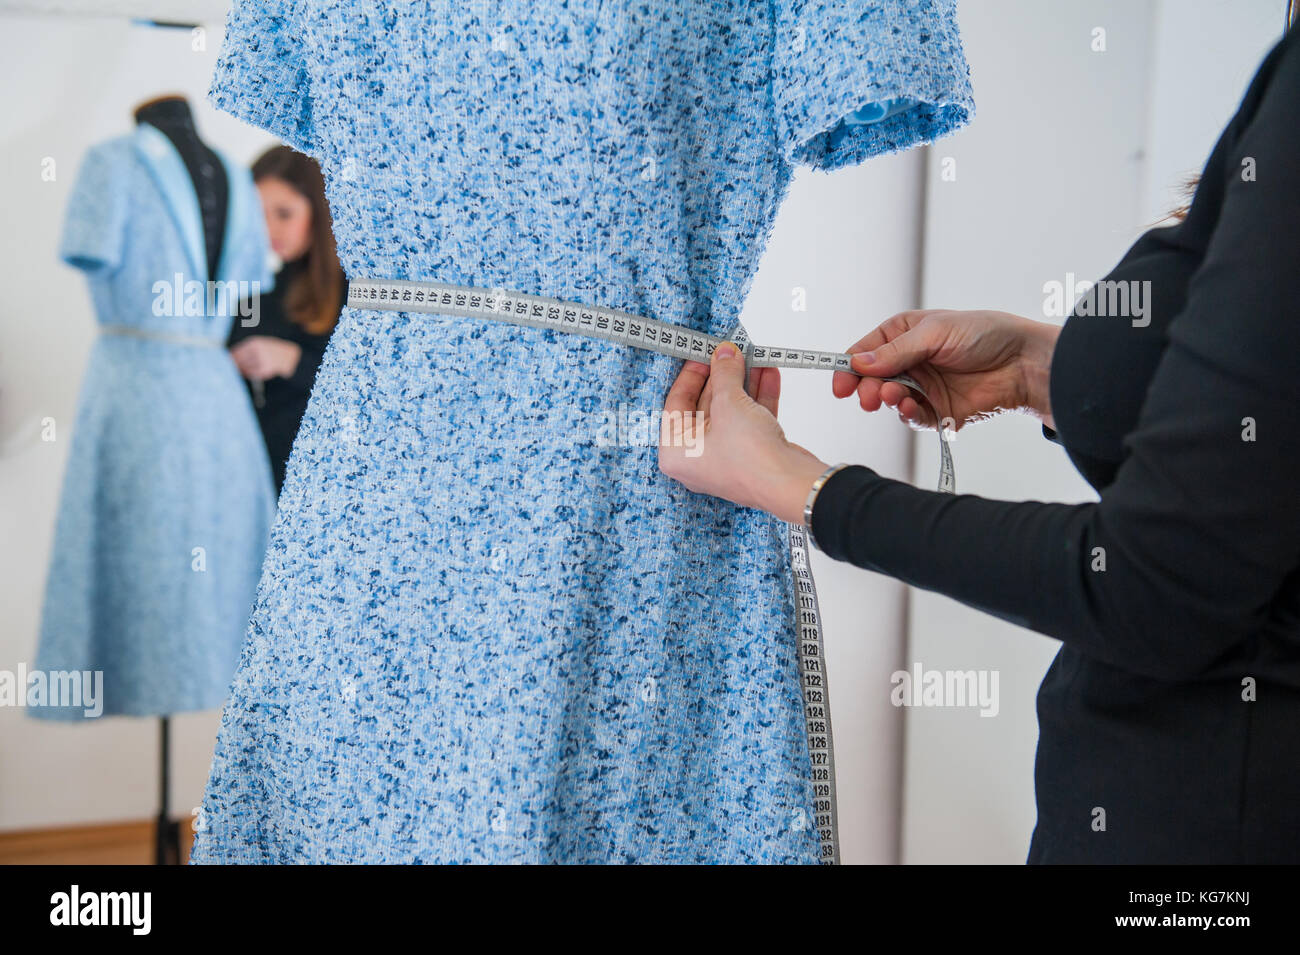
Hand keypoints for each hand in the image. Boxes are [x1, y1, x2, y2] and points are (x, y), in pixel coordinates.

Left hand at [229, 336, 301, 380]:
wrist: (293, 358)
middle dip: (235, 365)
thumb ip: (247, 350)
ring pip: (245, 368)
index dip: (230, 358)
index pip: (236, 351)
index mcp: (255, 343)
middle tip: (233, 368)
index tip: (227, 362)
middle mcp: (257, 351)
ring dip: (243, 370)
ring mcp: (262, 360)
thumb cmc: (274, 351)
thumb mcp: (261, 344)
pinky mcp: (266, 370)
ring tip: (245, 369)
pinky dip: (250, 374)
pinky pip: (253, 374)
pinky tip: (253, 372)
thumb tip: (230, 357)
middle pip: (239, 361)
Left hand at [659, 343, 829, 524]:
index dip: (691, 374)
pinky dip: (758, 398)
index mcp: (676, 451)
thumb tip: (724, 354)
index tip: (703, 354)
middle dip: (723, 376)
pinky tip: (769, 374)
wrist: (790, 484)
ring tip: (754, 357)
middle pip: (706, 406)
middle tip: (732, 352)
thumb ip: (725, 373)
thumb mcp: (729, 403)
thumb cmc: (749, 458)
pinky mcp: (752, 456)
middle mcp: (698, 457)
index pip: (676, 403)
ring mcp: (726, 458)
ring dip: (744, 383)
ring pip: (732, 411)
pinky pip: (750, 420)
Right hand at [833, 309, 1059, 430]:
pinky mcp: (937, 411)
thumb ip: (896, 352)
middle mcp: (908, 362)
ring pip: (889, 400)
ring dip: (887, 400)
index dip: (848, 368)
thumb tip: (858, 364)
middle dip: (867, 388)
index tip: (841, 385)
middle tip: (868, 396)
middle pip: (872, 380)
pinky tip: (910, 408)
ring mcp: (922, 387)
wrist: (1023, 363)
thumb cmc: (985, 334)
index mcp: (902, 335)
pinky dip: (907, 415)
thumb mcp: (935, 333)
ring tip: (892, 397)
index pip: (865, 353)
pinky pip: (912, 418)